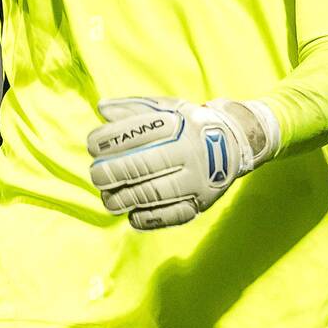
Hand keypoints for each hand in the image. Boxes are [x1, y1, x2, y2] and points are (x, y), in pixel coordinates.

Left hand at [86, 96, 277, 229]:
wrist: (236, 142)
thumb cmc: (191, 124)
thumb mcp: (169, 109)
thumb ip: (135, 108)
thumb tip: (101, 109)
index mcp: (181, 126)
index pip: (141, 132)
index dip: (112, 139)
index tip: (92, 145)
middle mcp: (191, 152)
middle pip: (145, 165)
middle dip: (114, 172)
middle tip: (95, 175)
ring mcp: (197, 180)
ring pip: (156, 193)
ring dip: (126, 199)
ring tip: (107, 199)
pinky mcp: (202, 202)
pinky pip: (172, 215)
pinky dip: (149, 219)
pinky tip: (131, 216)